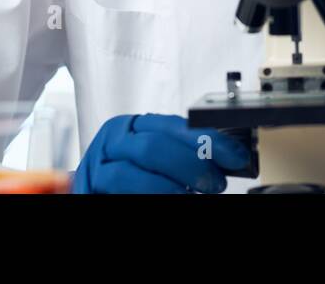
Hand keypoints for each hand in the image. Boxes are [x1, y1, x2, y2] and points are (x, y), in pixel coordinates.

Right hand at [71, 113, 249, 193]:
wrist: (95, 192)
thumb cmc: (130, 179)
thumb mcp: (158, 161)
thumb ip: (183, 156)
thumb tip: (225, 161)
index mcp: (134, 126)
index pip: (177, 126)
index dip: (209, 140)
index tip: (235, 156)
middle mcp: (114, 139)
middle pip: (155, 144)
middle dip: (191, 164)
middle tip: (215, 183)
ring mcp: (97, 163)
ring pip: (133, 169)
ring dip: (169, 184)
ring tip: (191, 194)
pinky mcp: (88, 186)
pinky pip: (118, 190)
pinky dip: (149, 193)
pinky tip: (171, 198)